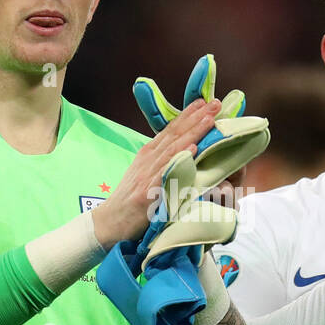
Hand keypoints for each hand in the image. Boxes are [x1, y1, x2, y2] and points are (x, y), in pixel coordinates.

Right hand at [93, 98, 220, 246]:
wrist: (109, 222)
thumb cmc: (130, 199)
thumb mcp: (144, 173)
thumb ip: (162, 161)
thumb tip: (186, 150)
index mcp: (148, 154)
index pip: (171, 130)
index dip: (188, 115)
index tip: (204, 102)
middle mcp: (148, 159)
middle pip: (175, 134)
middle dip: (196, 117)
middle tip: (215, 103)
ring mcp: (147, 174)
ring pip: (173, 148)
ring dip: (192, 132)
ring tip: (209, 120)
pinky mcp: (148, 192)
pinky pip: (166, 173)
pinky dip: (180, 159)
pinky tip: (193, 149)